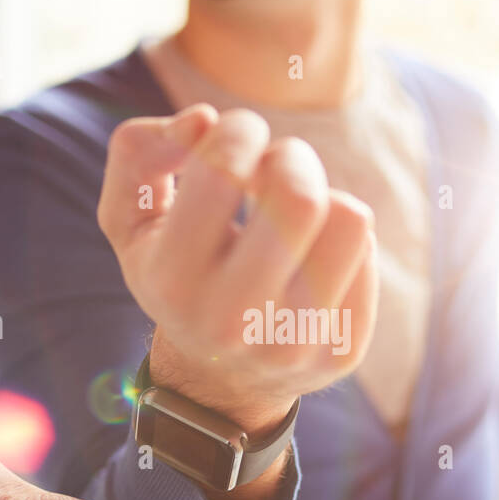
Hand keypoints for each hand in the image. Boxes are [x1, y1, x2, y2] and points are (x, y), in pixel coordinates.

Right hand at [98, 104, 376, 436]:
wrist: (215, 380)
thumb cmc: (175, 274)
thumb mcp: (130, 217)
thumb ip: (140, 150)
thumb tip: (203, 119)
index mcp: (173, 280)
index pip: (224, 168)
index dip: (238, 130)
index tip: (235, 142)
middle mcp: (233, 321)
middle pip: (299, 194)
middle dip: (290, 156)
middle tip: (273, 171)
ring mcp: (294, 343)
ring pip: (350, 218)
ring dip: (325, 195)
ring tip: (297, 213)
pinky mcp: (343, 351)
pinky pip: (368, 253)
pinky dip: (342, 238)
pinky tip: (312, 256)